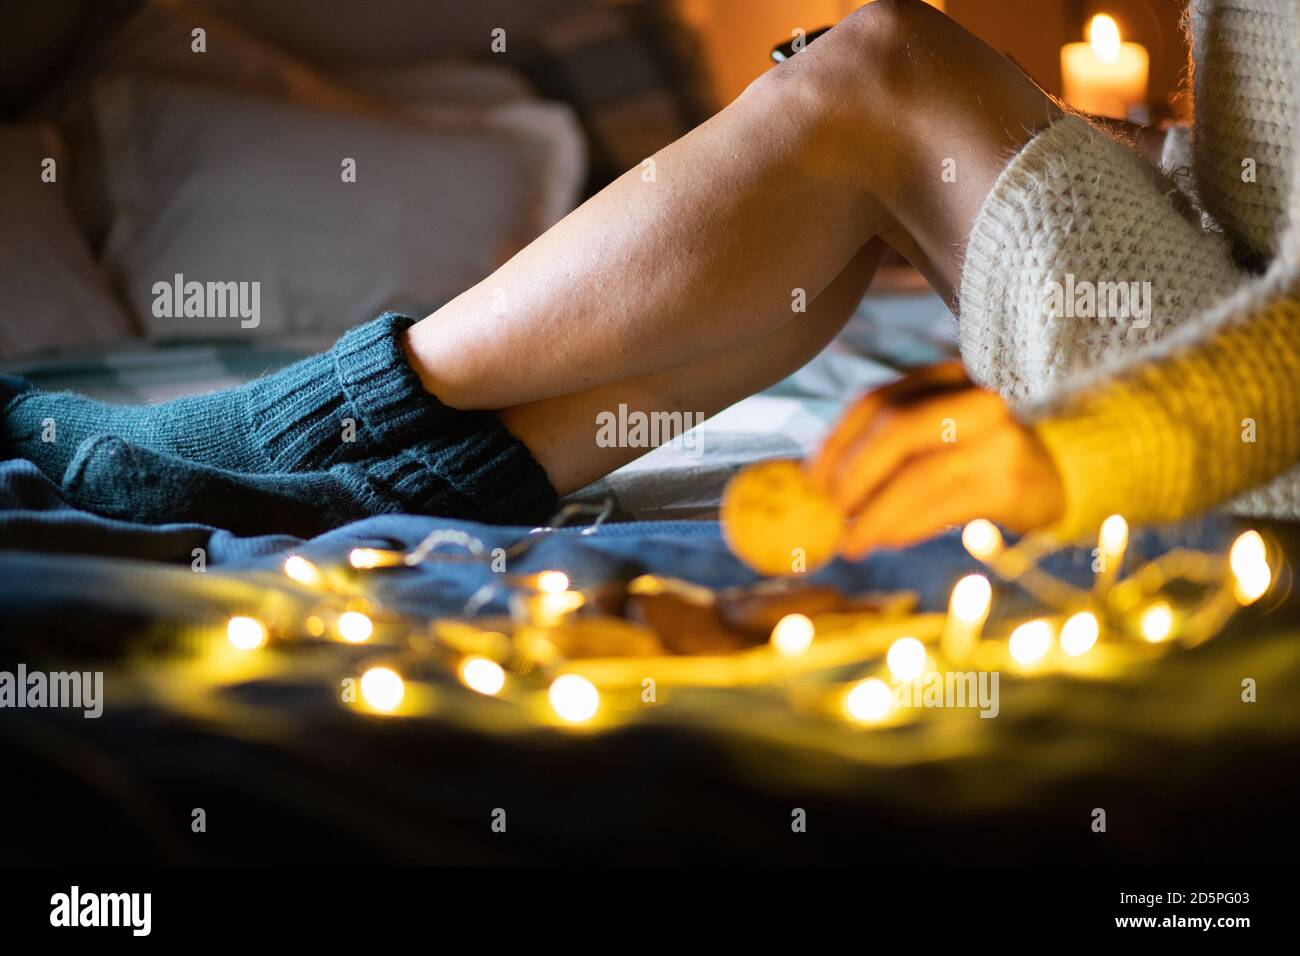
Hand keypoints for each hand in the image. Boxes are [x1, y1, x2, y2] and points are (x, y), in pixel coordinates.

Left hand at [809, 360, 1065, 557]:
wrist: (1059, 476)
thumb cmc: (977, 459)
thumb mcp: (935, 434)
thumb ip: (887, 445)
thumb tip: (818, 485)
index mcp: (944, 377)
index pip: (875, 401)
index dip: (834, 443)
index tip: (810, 482)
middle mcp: (971, 398)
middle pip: (895, 431)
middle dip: (851, 477)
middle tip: (827, 515)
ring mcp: (995, 438)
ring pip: (917, 475)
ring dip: (874, 514)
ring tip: (851, 542)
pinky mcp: (1008, 481)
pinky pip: (943, 507)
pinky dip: (906, 527)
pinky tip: (886, 540)